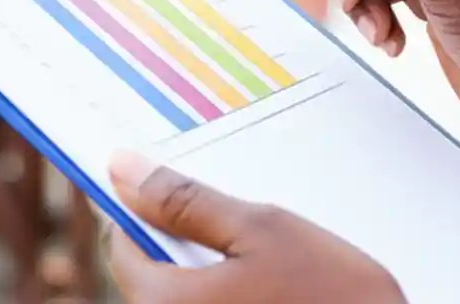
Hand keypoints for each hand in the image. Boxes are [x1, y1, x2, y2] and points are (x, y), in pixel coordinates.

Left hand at [107, 151, 404, 303]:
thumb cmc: (336, 302)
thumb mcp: (262, 229)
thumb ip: (186, 200)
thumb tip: (123, 169)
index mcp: (165, 303)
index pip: (122, 243)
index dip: (143, 204)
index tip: (165, 180)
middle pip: (158, 271)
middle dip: (187, 235)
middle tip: (237, 211)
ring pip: (193, 291)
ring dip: (218, 263)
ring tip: (271, 247)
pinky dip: (238, 288)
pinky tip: (282, 281)